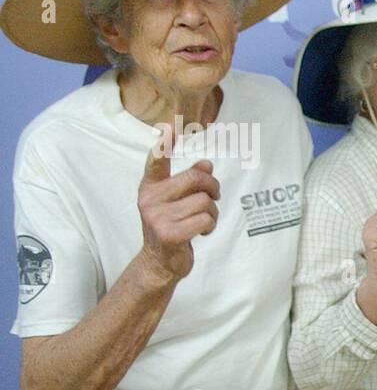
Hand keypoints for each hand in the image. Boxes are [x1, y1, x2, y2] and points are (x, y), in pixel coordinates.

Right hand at [137, 123, 220, 282]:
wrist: (160, 262)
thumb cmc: (172, 226)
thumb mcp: (177, 202)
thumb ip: (189, 182)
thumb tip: (207, 164)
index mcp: (150, 187)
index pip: (156, 162)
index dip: (163, 145)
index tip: (169, 127)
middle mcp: (149, 199)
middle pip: (194, 179)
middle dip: (212, 187)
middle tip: (214, 196)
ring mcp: (157, 217)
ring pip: (204, 201)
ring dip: (212, 212)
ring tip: (204, 221)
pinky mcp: (169, 234)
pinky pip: (205, 220)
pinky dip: (210, 225)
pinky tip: (201, 232)